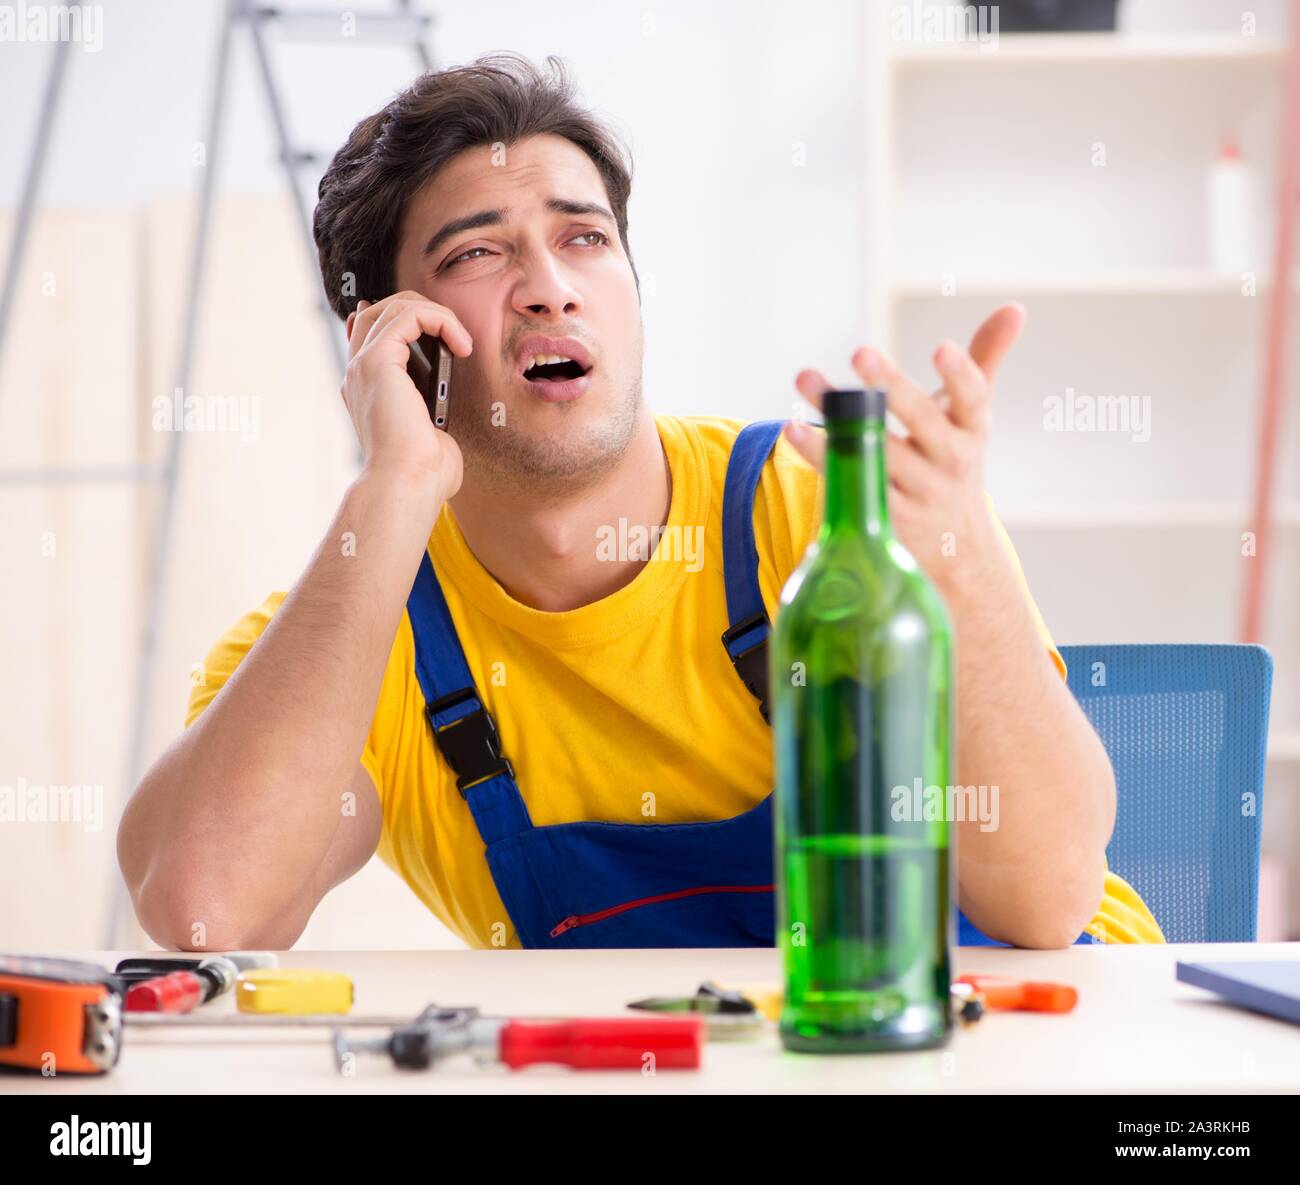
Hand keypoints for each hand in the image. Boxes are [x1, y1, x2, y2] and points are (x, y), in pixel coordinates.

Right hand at [343, 291, 472, 501]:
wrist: (407, 483)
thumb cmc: (422, 473)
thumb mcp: (429, 435)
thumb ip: (430, 413)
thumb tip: (439, 413)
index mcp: (365, 388)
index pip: (368, 332)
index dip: (402, 317)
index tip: (437, 323)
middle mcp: (359, 373)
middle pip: (380, 311)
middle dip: (422, 311)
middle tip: (455, 335)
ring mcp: (364, 364)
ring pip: (395, 306)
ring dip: (436, 315)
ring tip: (462, 341)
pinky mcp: (378, 360)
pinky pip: (409, 315)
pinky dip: (440, 320)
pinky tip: (460, 344)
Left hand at [784, 303, 1024, 594]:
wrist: (958, 548)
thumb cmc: (954, 462)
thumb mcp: (973, 416)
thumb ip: (985, 359)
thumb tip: (1014, 308)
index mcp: (972, 429)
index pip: (973, 398)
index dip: (960, 374)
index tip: (942, 348)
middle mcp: (951, 460)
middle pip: (921, 420)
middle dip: (891, 386)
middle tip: (860, 352)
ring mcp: (920, 492)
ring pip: (878, 451)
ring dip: (840, 417)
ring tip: (807, 381)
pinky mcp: (889, 518)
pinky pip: (853, 482)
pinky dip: (822, 456)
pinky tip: (795, 429)